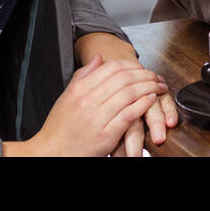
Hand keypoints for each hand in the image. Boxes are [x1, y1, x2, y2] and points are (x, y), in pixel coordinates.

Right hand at [21, 55, 166, 156]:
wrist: (50, 153)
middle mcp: (88, 101)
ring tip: (159, 87)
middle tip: (156, 76)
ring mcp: (97, 118)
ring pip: (129, 94)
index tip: (142, 67)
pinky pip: (129, 115)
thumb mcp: (67, 97)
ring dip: (149, 88)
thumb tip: (98, 57)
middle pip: (124, 79)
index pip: (112, 68)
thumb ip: (83, 76)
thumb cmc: (60, 127)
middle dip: (145, 75)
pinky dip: (143, 105)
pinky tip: (151, 100)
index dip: (132, 64)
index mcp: (79, 90)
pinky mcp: (105, 136)